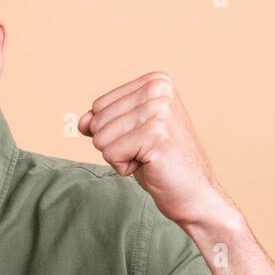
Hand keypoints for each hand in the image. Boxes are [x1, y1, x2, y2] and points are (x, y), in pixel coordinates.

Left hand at [78, 72, 229, 227]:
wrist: (194, 193)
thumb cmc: (161, 163)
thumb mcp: (128, 135)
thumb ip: (103, 122)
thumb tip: (81, 121)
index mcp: (155, 81)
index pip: (99, 106)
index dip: (113, 131)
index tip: (143, 139)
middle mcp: (159, 89)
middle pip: (98, 120)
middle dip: (115, 144)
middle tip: (146, 151)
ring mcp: (159, 110)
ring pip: (101, 138)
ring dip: (120, 156)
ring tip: (149, 158)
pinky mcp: (156, 135)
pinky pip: (110, 154)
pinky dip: (124, 167)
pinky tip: (150, 165)